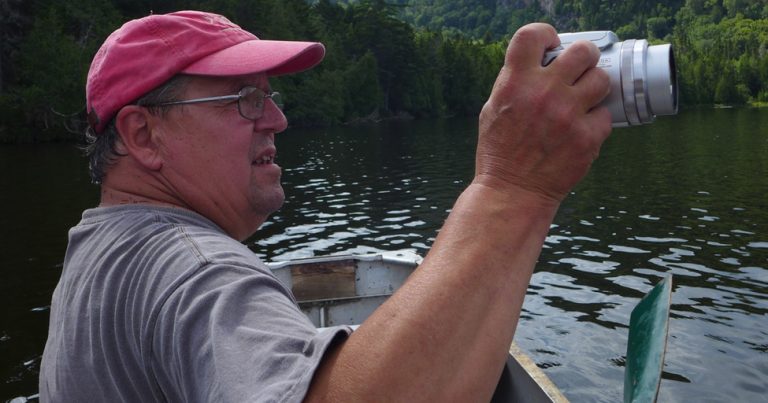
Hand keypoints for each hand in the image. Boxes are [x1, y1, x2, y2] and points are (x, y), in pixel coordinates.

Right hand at [476, 23, 611, 203]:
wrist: (512, 192)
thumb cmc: (500, 152)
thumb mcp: (493, 109)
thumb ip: (515, 82)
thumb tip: (539, 62)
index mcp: (515, 83)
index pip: (533, 35)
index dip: (546, 35)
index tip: (551, 45)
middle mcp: (543, 93)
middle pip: (582, 52)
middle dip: (583, 58)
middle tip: (579, 70)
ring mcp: (568, 115)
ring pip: (601, 79)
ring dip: (593, 88)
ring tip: (583, 101)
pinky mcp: (587, 138)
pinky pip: (605, 116)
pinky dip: (595, 123)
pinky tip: (580, 131)